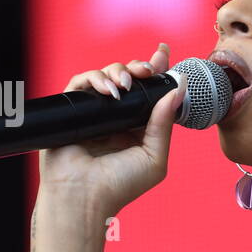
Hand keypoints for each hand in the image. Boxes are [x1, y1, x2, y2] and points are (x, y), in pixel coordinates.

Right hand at [38, 43, 182, 216]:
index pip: (149, 92)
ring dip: (118, 72)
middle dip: (139, 67)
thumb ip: (164, 124)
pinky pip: (81, 83)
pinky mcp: (72, 110)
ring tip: (125, 84)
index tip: (163, 54)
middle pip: (128, 78)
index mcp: (137, 127)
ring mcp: (94, 113)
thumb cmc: (120, 185)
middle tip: (147, 70)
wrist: (83, 197)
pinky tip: (109, 90)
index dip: (156, 71)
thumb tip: (178, 90)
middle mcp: (116, 117)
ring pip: (105, 76)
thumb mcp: (154, 156)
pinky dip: (95, 79)